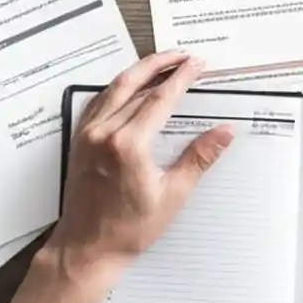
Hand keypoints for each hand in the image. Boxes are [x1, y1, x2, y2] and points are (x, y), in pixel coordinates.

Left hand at [44, 51, 233, 284]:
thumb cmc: (127, 229)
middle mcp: (104, 133)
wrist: (87, 248)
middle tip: (181, 55)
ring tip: (160, 63)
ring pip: (114, 88)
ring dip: (139, 71)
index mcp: (129, 145)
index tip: (196, 65)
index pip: (161, 98)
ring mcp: (88, 135)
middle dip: (160, 64)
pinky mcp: (79, 140)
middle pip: (135, 84)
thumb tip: (223, 133)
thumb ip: (198, 158)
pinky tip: (127, 85)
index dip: (181, 78)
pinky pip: (98, 102)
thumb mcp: (172, 195)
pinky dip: (116, 87)